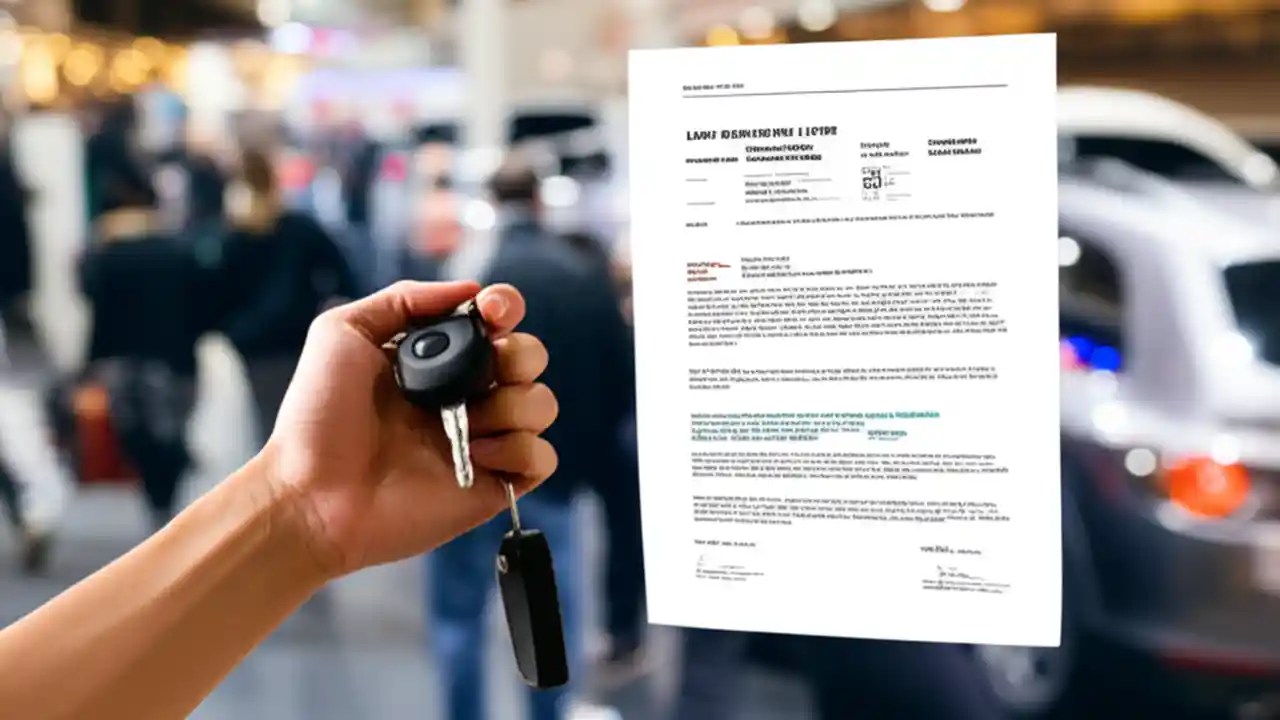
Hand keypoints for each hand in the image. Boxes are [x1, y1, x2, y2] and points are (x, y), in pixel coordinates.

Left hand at [262, 281, 557, 578]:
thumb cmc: (317, 418)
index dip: (507, 307)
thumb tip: (471, 289)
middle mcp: (466, 395)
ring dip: (515, 404)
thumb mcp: (343, 332)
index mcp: (437, 358)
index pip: (497, 320)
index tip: (493, 312)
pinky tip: (476, 455)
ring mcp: (483, 440)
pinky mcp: (493, 485)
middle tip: (480, 373)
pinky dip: (519, 449)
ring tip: (467, 424)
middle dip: (520, 354)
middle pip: (531, 356)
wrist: (312, 494)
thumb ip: (405, 299)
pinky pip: (543, 458)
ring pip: (542, 404)